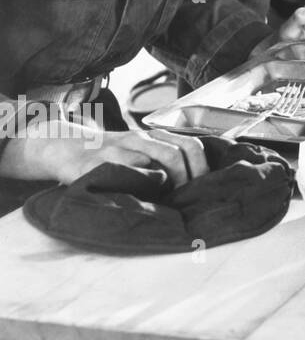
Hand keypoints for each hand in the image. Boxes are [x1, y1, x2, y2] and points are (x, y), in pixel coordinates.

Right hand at [0, 123, 209, 186]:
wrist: (66, 148)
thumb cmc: (113, 155)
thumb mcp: (142, 151)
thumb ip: (166, 161)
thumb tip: (199, 184)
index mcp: (154, 137)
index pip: (191, 146)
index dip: (201, 168)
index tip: (202, 188)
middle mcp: (137, 140)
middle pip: (174, 155)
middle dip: (184, 180)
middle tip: (183, 199)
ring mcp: (114, 150)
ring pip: (146, 164)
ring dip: (159, 185)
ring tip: (162, 202)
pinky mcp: (91, 165)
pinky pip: (116, 175)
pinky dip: (130, 187)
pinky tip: (134, 199)